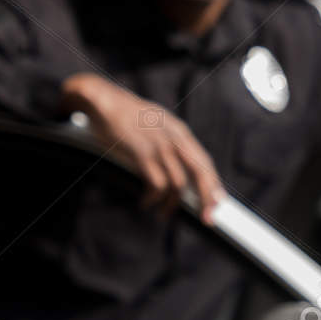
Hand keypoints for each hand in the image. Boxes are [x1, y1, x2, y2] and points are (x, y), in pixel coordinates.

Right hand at [62, 72, 223, 221]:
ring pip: (178, 183)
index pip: (205, 161)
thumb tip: (177, 163)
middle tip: (206, 218)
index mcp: (179, 131)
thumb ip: (168, 138)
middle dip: (206, 199)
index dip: (213, 184)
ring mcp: (159, 145)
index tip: (217, 202)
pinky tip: (145, 203)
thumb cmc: (123, 114)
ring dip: (172, 204)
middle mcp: (174, 137)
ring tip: (162, 213)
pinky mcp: (142, 153)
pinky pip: (156, 183)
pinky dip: (153, 198)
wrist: (103, 100)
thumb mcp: (155, 121)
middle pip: (200, 173)